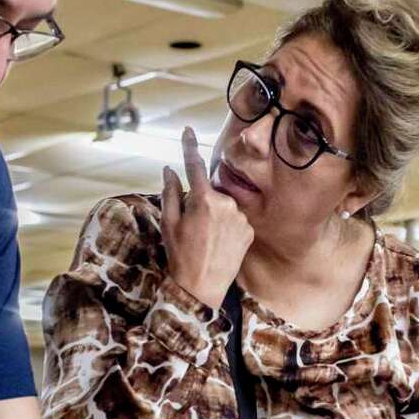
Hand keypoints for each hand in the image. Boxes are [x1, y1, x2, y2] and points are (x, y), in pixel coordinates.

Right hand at [160, 127, 252, 309]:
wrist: (201, 288)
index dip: (189, 146)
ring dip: (214, 215)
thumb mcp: (168, 223)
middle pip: (209, 191)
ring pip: (224, 206)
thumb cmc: (180, 256)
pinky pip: (235, 220)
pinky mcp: (250, 230)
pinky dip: (227, 227)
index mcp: (203, 200)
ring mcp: (241, 217)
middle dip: (200, 202)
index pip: (194, 165)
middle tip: (191, 227)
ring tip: (206, 240)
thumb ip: (170, 192)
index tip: (188, 130)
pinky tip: (219, 244)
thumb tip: (169, 169)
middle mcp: (226, 204)